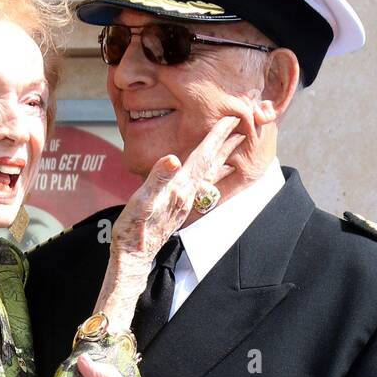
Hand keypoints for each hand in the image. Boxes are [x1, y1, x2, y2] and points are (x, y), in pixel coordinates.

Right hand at [93, 116, 244, 332]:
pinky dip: (209, 173)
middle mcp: (187, 194)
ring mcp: (185, 202)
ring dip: (221, 158)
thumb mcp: (142, 200)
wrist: (134, 257)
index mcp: (181, 187)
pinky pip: (200, 184)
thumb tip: (173, 159)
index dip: (217, 136)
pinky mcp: (179, 209)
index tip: (232, 119)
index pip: (203, 156)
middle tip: (241, 128)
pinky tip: (209, 174)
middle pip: (211, 164)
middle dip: (225, 145)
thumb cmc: (134, 229)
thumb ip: (158, 178)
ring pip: (208, 174)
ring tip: (232, 147)